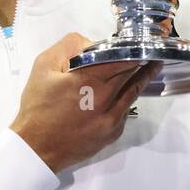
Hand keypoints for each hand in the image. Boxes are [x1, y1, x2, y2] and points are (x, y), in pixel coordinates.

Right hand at [11, 33, 161, 173]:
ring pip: (134, 92)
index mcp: (91, 80)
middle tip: (148, 51)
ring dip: (143, 77)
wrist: (36, 147)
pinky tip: (125, 92)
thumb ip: (68, 47)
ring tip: (153, 65)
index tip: (139, 41)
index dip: (133, 48)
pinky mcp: (113, 133)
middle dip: (140, 60)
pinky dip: (126, 99)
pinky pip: (125, 111)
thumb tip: (90, 43)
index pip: (123, 58)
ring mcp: (113, 119)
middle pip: (131, 73)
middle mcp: (107, 99)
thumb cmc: (38, 106)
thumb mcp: (43, 67)